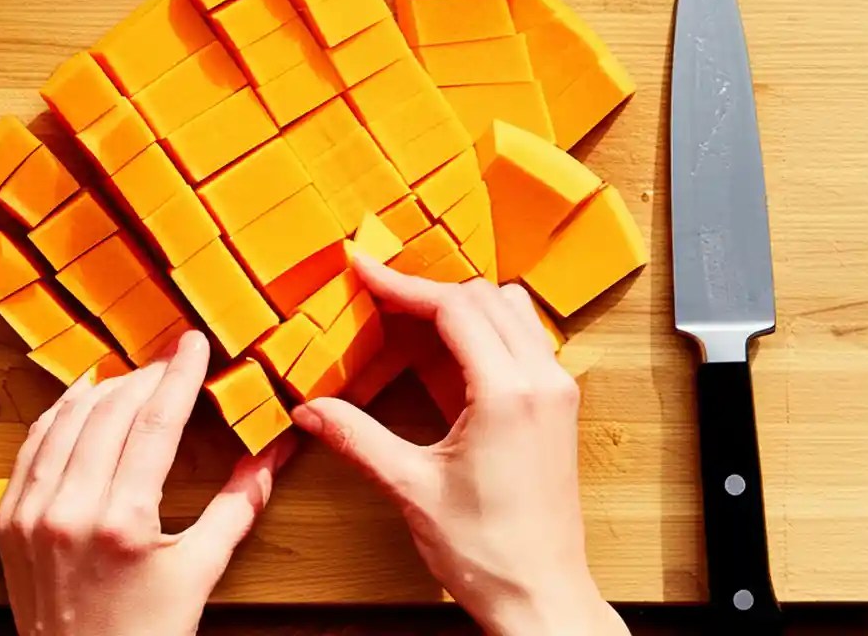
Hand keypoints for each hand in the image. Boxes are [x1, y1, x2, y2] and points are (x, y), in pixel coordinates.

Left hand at [0, 331, 295, 635]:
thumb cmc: (146, 635)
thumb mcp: (200, 572)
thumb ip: (238, 505)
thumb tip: (274, 453)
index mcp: (123, 522)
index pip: (156, 423)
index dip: (179, 375)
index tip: (194, 343)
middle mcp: (69, 511)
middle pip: (110, 412)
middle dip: (145, 376)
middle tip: (171, 360)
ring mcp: (31, 514)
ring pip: (65, 421)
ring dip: (101, 390)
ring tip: (133, 375)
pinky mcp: (8, 521)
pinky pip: (32, 447)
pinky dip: (58, 416)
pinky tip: (81, 400)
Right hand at [292, 256, 628, 635]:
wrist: (541, 596)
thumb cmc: (488, 551)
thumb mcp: (411, 488)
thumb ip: (357, 438)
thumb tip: (311, 409)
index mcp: (509, 393)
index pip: (454, 308)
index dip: (402, 285)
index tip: (364, 270)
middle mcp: (543, 382)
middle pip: (484, 297)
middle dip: (427, 290)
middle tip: (377, 293)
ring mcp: (556, 393)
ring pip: (511, 312)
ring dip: (461, 305)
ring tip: (408, 316)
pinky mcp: (556, 409)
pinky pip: (523, 341)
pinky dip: (483, 330)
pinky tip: (445, 353)